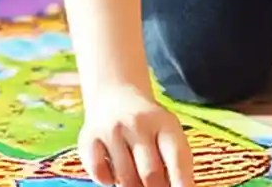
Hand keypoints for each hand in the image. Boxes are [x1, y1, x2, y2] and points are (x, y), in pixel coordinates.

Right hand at [77, 83, 195, 186]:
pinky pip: (100, 175)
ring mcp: (112, 130)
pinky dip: (108, 180)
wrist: (115, 94)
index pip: (178, 158)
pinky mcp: (88, 140)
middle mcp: (138, 124)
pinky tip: (114, 170)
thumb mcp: (167, 133)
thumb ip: (175, 162)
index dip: (182, 183)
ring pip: (125, 178)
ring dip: (132, 186)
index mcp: (165, 123)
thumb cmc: (149, 126)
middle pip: (150, 173)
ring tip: (136, 176)